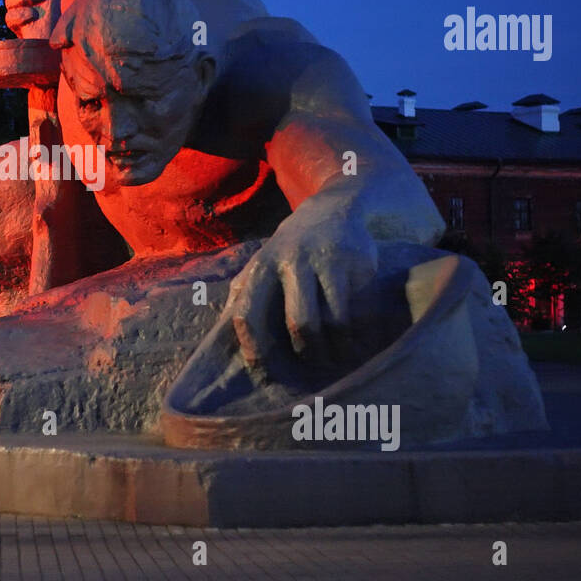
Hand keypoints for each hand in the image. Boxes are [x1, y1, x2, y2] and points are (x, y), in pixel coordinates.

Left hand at [226, 197, 378, 370]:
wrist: (333, 209)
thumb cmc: (290, 248)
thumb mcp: (262, 262)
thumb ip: (243, 293)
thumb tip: (220, 335)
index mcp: (262, 266)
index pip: (248, 312)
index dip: (253, 347)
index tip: (262, 371)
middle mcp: (293, 262)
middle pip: (300, 323)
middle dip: (307, 352)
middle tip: (313, 366)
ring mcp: (327, 261)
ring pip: (333, 320)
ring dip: (336, 348)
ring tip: (336, 357)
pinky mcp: (357, 263)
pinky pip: (360, 309)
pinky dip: (359, 332)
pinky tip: (358, 341)